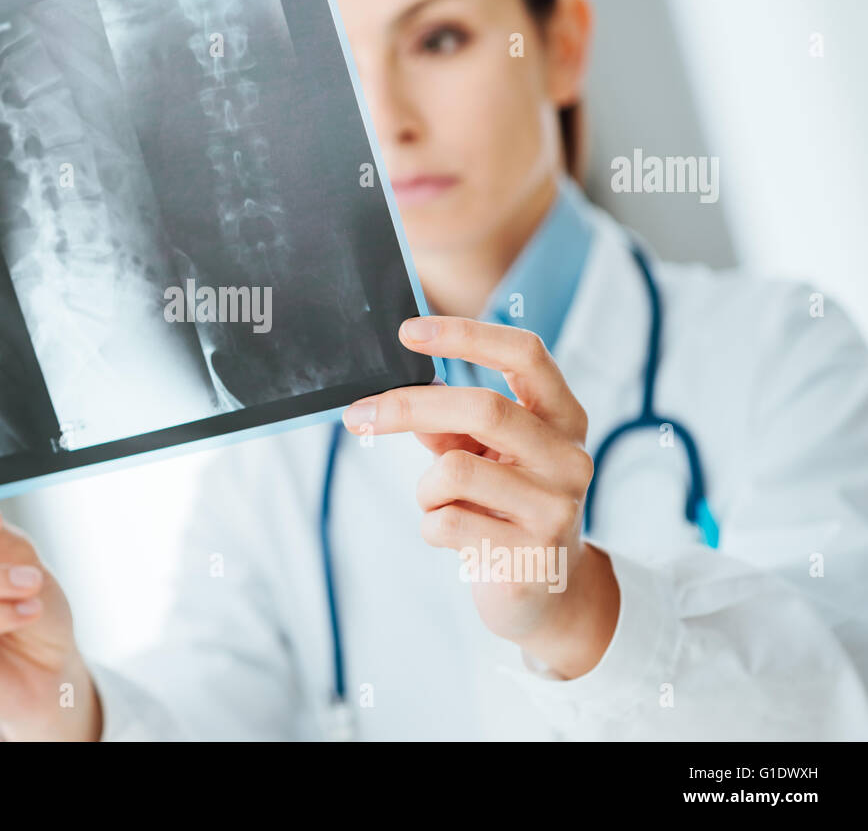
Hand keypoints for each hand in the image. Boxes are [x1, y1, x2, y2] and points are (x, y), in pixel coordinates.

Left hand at [342, 316, 618, 677]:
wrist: (547, 596)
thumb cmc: (507, 508)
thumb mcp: (490, 456)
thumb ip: (454, 424)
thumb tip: (397, 394)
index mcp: (564, 419)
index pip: (526, 354)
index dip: (466, 335)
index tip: (409, 331)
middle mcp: (570, 459)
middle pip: (483, 408)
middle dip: (408, 408)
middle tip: (358, 415)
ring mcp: (556, 510)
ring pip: (454, 471)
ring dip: (425, 488)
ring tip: (440, 505)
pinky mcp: (529, 557)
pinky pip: (445, 522)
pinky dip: (430, 525)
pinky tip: (454, 538)